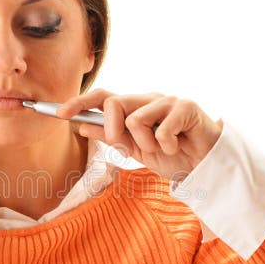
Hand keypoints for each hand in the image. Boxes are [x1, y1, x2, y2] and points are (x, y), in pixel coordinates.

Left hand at [56, 89, 222, 180]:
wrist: (204, 165)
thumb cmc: (172, 154)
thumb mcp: (136, 150)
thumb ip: (113, 137)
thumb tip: (83, 126)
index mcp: (135, 107)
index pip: (103, 97)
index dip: (80, 103)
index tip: (59, 114)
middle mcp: (148, 99)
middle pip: (113, 102)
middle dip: (112, 129)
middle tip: (126, 145)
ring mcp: (167, 100)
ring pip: (135, 118)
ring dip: (146, 144)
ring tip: (161, 148)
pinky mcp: (185, 106)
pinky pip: (161, 129)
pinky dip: (166, 145)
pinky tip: (177, 146)